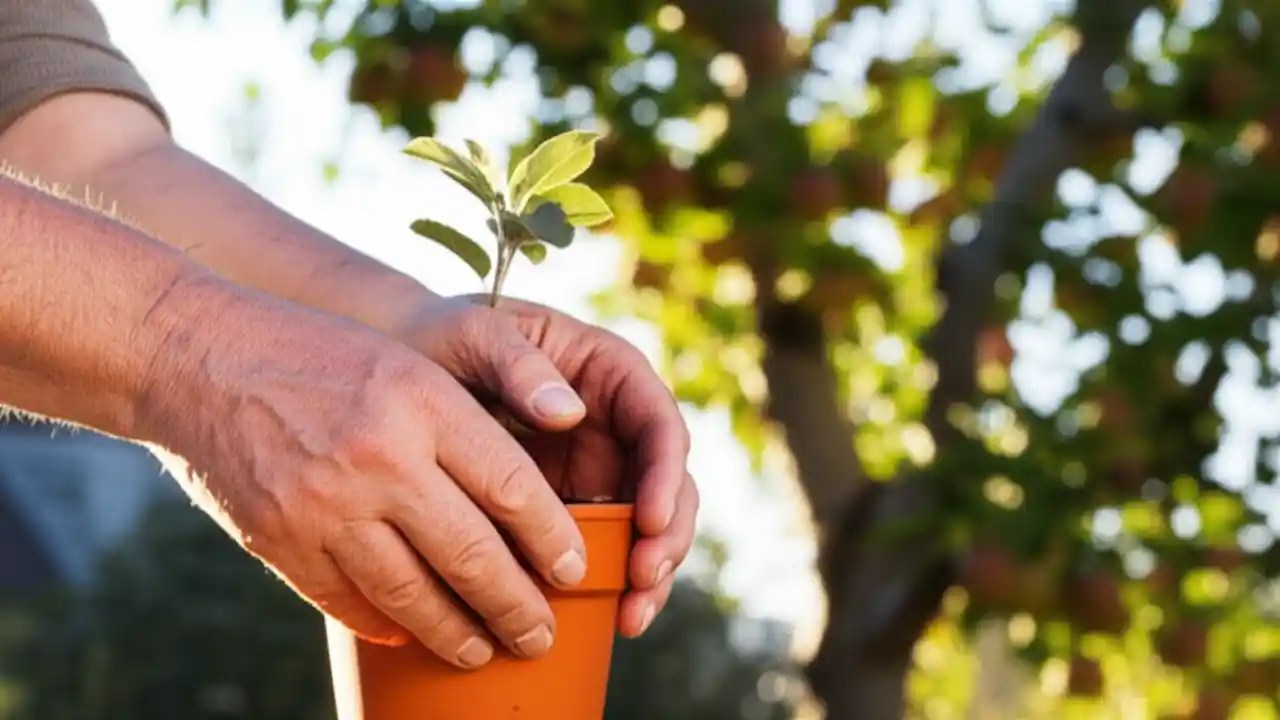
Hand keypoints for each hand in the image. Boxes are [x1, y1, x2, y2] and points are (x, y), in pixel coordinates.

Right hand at [136, 276, 588, 668]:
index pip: (513, 489)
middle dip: (519, 607)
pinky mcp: (280, 540)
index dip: (554, 541)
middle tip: (541, 634)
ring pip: (413, 595)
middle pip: (472, 555)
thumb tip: (549, 480)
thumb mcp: (412, 362)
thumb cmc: (324, 356)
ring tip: (486, 648)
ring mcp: (324, 505)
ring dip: (460, 633)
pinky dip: (389, 624)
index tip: (575, 570)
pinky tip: (414, 633)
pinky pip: (349, 602)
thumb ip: (483, 415)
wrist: (200, 357)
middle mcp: (378, 456)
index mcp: (423, 403)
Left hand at [392, 296, 698, 637]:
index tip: (650, 518)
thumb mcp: (474, 334)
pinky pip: (598, 550)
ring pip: (643, 528)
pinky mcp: (565, 510)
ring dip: (647, 575)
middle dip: (665, 538)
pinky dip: (606, 587)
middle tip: (643, 583)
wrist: (392, 369)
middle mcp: (613, 426)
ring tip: (628, 618)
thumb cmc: (438, 337)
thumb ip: (518, 363)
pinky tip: (601, 622)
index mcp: (608, 374)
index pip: (658, 423)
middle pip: (666, 485)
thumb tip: (570, 412)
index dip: (666, 473)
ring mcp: (593, 470)